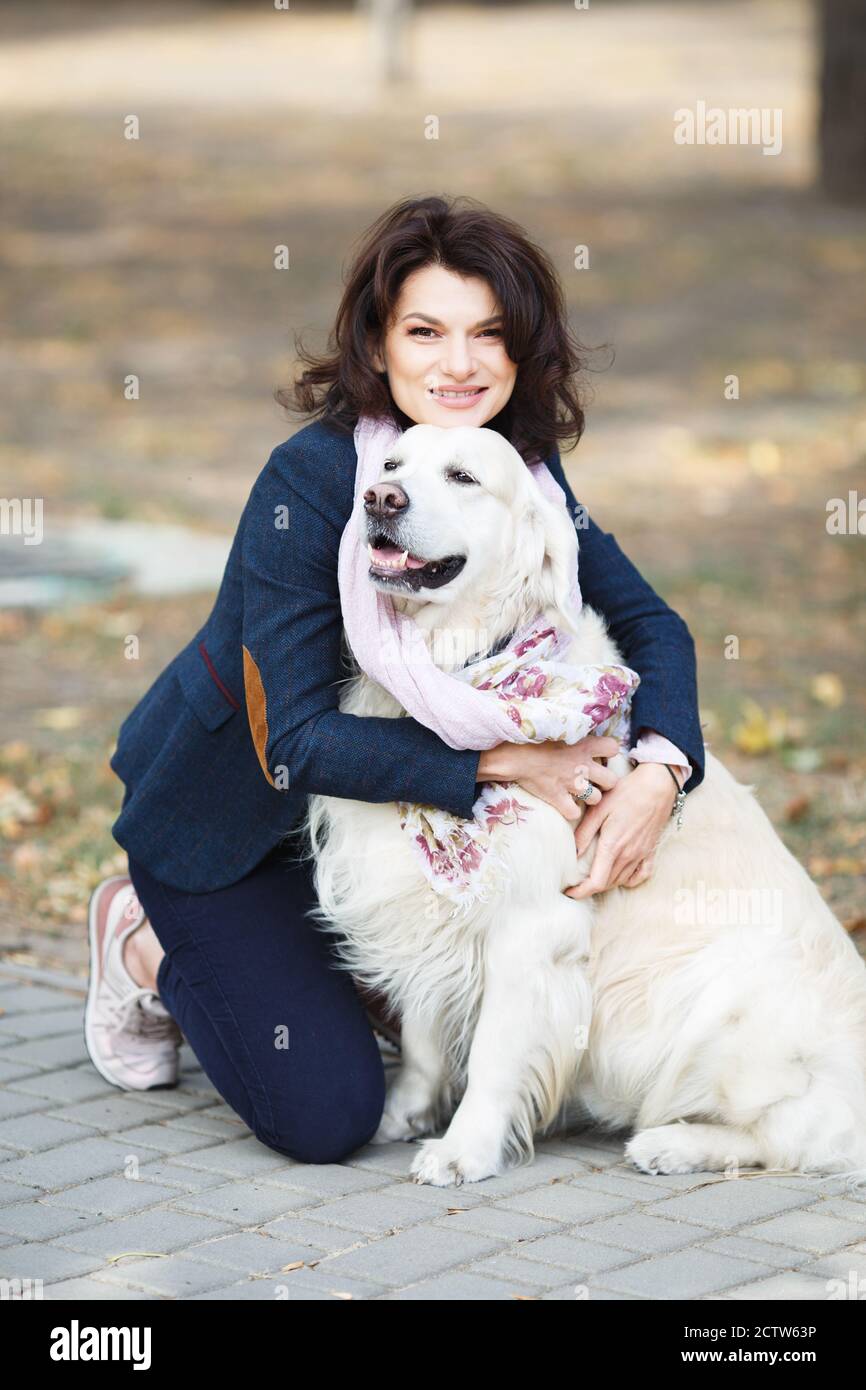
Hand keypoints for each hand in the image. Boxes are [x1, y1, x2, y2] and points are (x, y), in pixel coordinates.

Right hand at [476, 735, 621, 822]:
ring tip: (578, 791)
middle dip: (604, 781)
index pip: (613, 748)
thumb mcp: (556, 724)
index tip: (598, 753)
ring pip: (596, 799)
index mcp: (584, 744)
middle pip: (611, 780)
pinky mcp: (557, 797)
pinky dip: (570, 810)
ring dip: (589, 797)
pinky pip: (574, 813)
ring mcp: (571, 783)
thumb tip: (578, 722)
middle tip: (592, 777)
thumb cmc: (531, 734)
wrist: (512, 752)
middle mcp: (582, 765)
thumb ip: (572, 726)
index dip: (608, 752)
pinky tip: (564, 803)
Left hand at [563, 762, 678, 899]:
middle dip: (589, 888)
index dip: (580, 892)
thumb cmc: (627, 793)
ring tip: (592, 878)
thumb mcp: (599, 809)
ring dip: (605, 883)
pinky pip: (641, 875)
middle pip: (607, 884)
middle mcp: (628, 855)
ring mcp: (641, 855)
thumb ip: (584, 833)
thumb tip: (573, 854)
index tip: (569, 891)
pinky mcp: (651, 851)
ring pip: (621, 881)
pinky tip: (620, 875)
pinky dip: (629, 880)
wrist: (658, 785)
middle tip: (576, 883)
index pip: (596, 882)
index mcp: (613, 846)